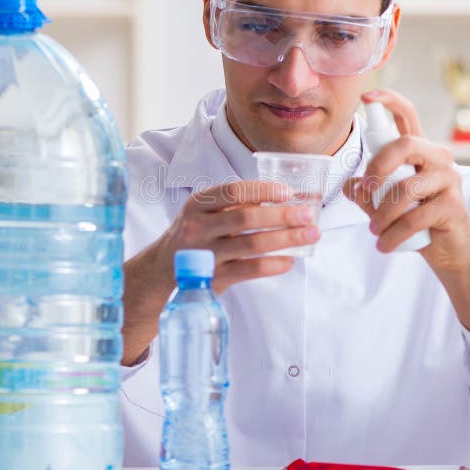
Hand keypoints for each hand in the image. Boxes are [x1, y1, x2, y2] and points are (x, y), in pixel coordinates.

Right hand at [122, 180, 319, 364]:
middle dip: (282, 216)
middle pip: (246, 218)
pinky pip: (247, 270)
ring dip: (286, 239)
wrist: (159, 273)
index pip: (232, 191)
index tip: (288, 192)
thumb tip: (288, 198)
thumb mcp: (205, 214)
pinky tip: (289, 261)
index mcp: (198, 204)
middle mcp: (198, 227)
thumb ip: (237, 206)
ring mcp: (204, 255)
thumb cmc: (193, 237)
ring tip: (310, 236)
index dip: (262, 190)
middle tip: (309, 215)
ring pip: (251, 244)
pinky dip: (271, 265)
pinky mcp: (211, 279)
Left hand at [343, 88, 469, 271]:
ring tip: (376, 231)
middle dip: (377, 168)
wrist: (448, 251)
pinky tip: (386, 243)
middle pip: (406, 145)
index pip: (408, 115)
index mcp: (420, 151)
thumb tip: (350, 185)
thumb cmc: (418, 221)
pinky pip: (416, 217)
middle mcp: (438, 158)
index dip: (389, 101)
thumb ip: (368, 192)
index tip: (367, 97)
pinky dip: (395, 234)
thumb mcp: (385, 203)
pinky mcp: (453, 205)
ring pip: (407, 188)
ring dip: (383, 214)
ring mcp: (449, 180)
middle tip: (366, 192)